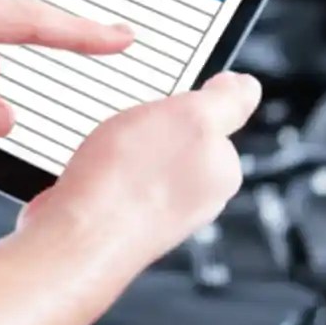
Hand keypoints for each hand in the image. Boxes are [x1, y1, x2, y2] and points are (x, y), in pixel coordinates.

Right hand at [18, 71, 260, 267]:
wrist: (77, 237)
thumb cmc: (130, 183)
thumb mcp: (194, 117)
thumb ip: (227, 101)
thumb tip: (248, 87)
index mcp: (222, 171)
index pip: (217, 119)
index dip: (192, 99)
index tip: (172, 93)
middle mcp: (195, 196)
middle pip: (179, 137)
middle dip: (156, 121)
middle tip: (137, 118)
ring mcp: (157, 211)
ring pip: (145, 156)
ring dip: (126, 143)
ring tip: (110, 147)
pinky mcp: (120, 218)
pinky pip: (115, 175)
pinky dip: (102, 165)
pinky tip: (92, 169)